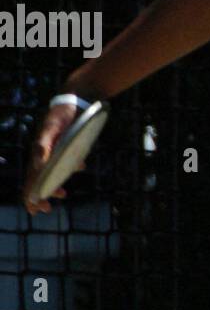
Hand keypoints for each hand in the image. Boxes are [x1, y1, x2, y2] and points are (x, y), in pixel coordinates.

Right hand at [23, 101, 82, 215]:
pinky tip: (79, 167)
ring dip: (55, 184)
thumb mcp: (53, 129)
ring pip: (52, 171)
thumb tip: (38, 165)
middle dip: (42, 195)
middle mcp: (45, 152)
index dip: (30, 194)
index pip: (32, 178)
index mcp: (39, 152)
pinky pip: (66, 159)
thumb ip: (44, 146)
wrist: (76, 99)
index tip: (33, 209)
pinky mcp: (66, 144)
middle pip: (40, 178)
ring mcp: (55, 149)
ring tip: (63, 195)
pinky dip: (70, 167)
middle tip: (47, 210)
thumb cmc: (62, 114)